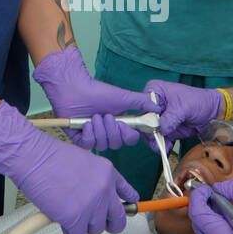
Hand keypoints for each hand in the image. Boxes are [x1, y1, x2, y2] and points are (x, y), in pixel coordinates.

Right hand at [0, 101, 136, 233]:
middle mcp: (105, 190)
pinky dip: (69, 233)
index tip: (124, 211)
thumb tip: (97, 198)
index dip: (126, 206)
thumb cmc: (51, 158)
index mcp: (108, 174)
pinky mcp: (75, 218)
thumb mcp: (84, 161)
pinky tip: (61, 221)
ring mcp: (91, 205)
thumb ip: (96, 180)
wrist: (35, 158)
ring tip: (68, 214)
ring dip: (83, 226)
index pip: (127, 194)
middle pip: (118, 220)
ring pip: (95, 230)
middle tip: (93, 223)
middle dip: (107, 224)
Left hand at [34, 47, 157, 149]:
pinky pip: (89, 145)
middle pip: (117, 144)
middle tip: (105, 115)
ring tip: (94, 116)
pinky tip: (85, 123)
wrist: (74, 88)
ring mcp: (94, 136)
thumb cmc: (97, 91)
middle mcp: (107, 132)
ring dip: (100, 129)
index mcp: (119, 124)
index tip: (125, 124)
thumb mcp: (123, 97)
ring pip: (103, 145)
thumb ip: (141, 102)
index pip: (130, 139)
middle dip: (112, 130)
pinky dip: (89, 134)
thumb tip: (158, 107)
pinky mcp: (80, 138)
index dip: (128, 135)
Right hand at [142, 79, 222, 142]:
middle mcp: (154, 105)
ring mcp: (159, 118)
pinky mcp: (164, 129)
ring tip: (164, 145)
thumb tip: (162, 129)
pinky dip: (161, 144)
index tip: (154, 126)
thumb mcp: (184, 107)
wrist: (212, 113)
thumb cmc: (199, 101)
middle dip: (149, 132)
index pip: (142, 105)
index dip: (145, 117)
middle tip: (158, 139)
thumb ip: (171, 117)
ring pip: (148, 132)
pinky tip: (167, 147)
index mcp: (155, 91)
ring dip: (155, 140)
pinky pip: (157, 138)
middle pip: (143, 121)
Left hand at [188, 178, 232, 233]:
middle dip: (204, 208)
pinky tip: (231, 224)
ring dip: (212, 220)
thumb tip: (219, 189)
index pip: (199, 215)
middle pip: (199, 226)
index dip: (199, 198)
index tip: (204, 189)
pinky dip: (219, 232)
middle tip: (213, 195)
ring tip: (226, 208)